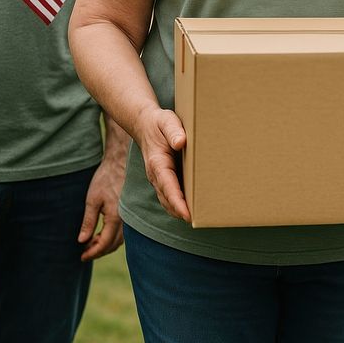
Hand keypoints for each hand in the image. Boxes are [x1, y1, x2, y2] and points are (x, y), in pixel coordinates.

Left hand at [77, 158, 125, 260]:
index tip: (82, 257)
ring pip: (120, 240)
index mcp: (116, 217)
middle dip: (99, 251)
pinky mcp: (131, 212)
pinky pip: (123, 232)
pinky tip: (103, 235)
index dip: (93, 253)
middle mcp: (126, 220)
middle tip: (84, 253)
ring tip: (91, 244)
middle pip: (113, 244)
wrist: (121, 163)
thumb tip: (82, 241)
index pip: (105, 243)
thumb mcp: (92, 200)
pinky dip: (113, 238)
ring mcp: (130, 216)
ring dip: (106, 245)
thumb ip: (88, 222)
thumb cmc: (106, 178)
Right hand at [135, 107, 189, 221]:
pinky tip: (192, 210)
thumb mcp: (167, 121)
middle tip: (199, 222)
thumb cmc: (159, 123)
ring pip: (167, 201)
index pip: (167, 186)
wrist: (144, 125)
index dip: (177, 202)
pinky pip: (168, 196)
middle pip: (167, 199)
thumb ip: (173, 130)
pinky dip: (178, 206)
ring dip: (179, 212)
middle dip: (180, 212)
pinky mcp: (162, 179)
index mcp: (157, 163)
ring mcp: (158, 179)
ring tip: (198, 220)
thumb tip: (181, 142)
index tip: (187, 214)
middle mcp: (155, 175)